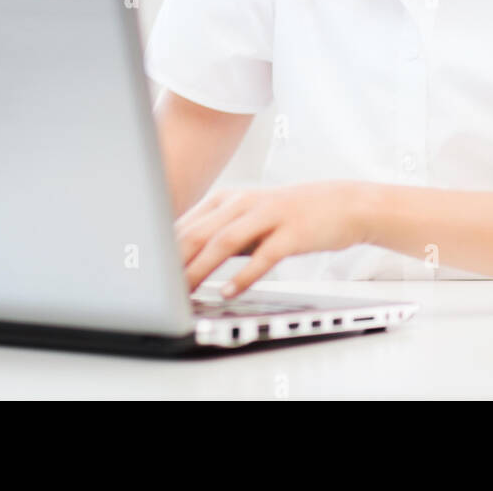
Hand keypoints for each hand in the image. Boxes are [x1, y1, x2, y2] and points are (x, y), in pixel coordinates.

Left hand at [175, 181, 372, 296]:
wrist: (344, 204)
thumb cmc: (292, 215)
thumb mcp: (250, 219)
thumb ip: (220, 235)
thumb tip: (183, 260)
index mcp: (229, 198)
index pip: (187, 225)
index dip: (164, 250)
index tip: (148, 274)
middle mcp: (244, 202)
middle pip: (200, 232)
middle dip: (174, 261)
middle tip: (157, 288)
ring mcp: (269, 214)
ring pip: (225, 242)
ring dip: (201, 269)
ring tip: (184, 292)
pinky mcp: (292, 232)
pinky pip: (263, 256)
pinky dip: (243, 275)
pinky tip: (230, 292)